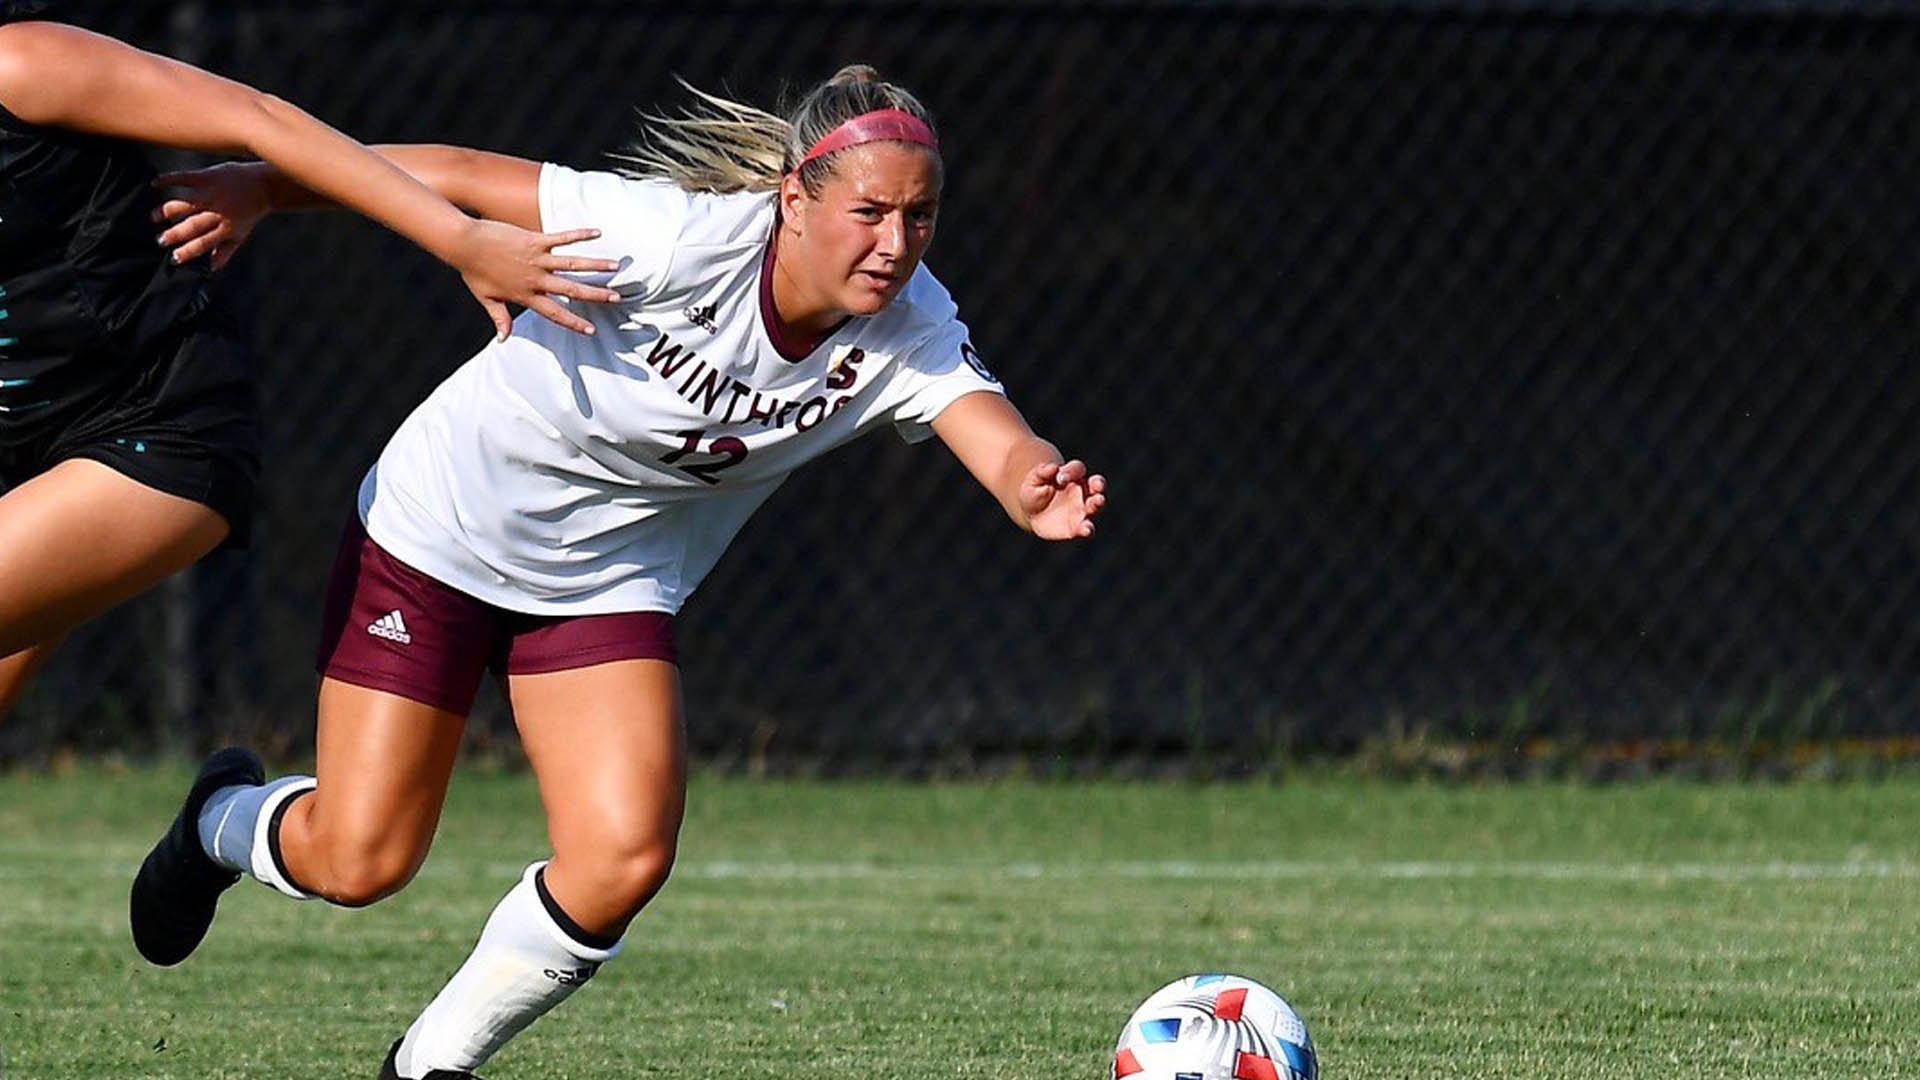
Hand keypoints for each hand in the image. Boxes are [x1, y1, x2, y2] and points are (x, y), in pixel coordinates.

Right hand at [152, 163, 272, 270]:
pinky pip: (183, 178)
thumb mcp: (240, 235)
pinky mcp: (206, 177)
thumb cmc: (248, 213)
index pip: (203, 243)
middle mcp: (217, 212)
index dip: (188, 252)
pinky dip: (167, 180)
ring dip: (166, 211)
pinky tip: (154, 185)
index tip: (174, 258)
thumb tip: (210, 268)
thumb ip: (224, 251)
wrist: (263, 186)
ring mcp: (211, 194)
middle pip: (191, 226)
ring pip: (184, 203)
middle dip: (174, 234)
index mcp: (225, 229)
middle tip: (159, 240)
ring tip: (154, 217)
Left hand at [444, 218, 623, 339]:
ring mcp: (537, 258)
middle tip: (615, 298)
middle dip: (596, 295)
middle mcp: (535, 279)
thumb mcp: (486, 298)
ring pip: (573, 264)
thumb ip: (499, 318)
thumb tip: (503, 339)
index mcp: (525, 295)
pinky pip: (562, 238)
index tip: (591, 330)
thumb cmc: (472, 269)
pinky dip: (580, 235)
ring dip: (596, 265)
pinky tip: (597, 233)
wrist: (463, 244)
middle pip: (571, 289)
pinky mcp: (535, 240)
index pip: (554, 312)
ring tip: (616, 266)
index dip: (573, 322)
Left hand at [1020, 459, 1106, 539]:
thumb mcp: (1034, 480)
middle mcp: (1081, 492)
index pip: (1077, 469)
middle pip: (1096, 485)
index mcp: (1071, 477)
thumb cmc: (1034, 491)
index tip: (1059, 478)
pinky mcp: (1077, 527)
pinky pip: (1086, 528)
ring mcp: (1081, 510)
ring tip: (1098, 502)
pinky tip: (1086, 529)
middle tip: (1097, 485)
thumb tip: (1053, 467)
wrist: (1031, 513)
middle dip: (1099, 484)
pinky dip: (1088, 529)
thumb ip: (1042, 472)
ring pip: (1095, 506)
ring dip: (1098, 504)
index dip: (1071, 471)